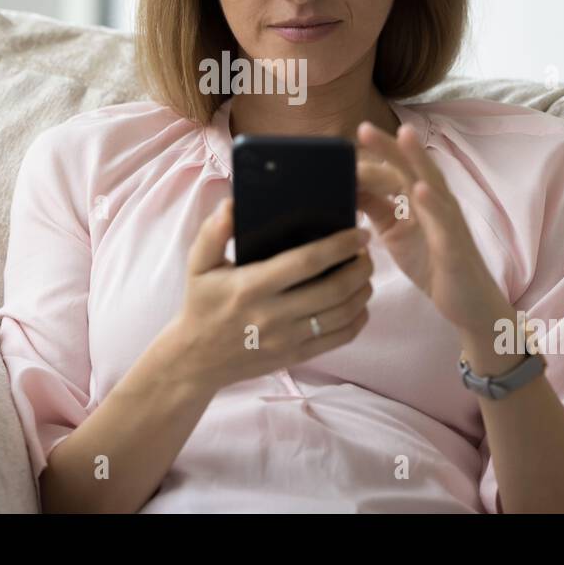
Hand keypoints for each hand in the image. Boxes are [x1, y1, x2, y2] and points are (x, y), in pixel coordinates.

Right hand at [165, 197, 374, 394]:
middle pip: (334, 289)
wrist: (197, 359)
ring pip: (343, 314)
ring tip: (364, 272)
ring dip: (363, 290)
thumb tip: (231, 205)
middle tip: (366, 251)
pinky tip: (359, 302)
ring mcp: (287, 339)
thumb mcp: (198, 264)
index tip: (359, 233)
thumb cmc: (202, 303)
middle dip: (360, 266)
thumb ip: (213, 232)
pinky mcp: (296, 356)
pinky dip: (358, 318)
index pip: (306, 262)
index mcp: (251, 286)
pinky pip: (340, 338)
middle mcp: (273, 315)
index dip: (339, 245)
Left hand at [355, 121, 501, 331]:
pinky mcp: (455, 248)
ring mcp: (449, 223)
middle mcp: (438, 204)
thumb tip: (348, 185)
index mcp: (422, 200)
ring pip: (434, 186)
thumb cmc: (433, 264)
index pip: (398, 168)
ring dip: (418, 161)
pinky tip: (419, 191)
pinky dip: (433, 205)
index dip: (379, 152)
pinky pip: (445, 224)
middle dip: (391, 146)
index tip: (354, 133)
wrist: (468, 304)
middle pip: (414, 167)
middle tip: (364, 127)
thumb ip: (376, 208)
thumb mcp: (395, 233)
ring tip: (403, 137)